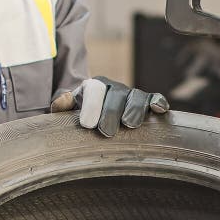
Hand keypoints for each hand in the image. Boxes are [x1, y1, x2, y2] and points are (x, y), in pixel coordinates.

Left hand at [52, 77, 168, 137]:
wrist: (98, 115)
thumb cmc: (82, 116)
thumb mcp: (69, 111)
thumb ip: (63, 106)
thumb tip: (59, 105)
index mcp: (93, 87)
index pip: (93, 90)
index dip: (91, 105)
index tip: (88, 124)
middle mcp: (113, 88)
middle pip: (115, 95)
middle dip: (111, 112)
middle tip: (105, 132)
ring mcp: (130, 94)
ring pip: (136, 96)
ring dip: (134, 109)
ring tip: (129, 124)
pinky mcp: (146, 102)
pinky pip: (153, 98)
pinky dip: (157, 102)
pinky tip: (159, 110)